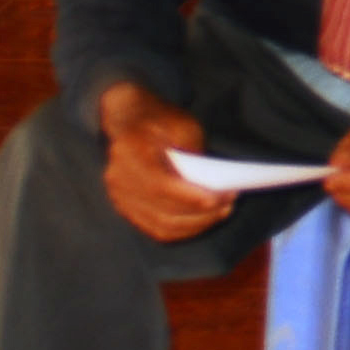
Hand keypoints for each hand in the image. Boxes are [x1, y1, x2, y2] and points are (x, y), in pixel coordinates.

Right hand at [97, 81, 227, 245]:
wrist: (126, 119)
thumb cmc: (158, 119)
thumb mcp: (181, 122)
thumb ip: (194, 149)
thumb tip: (209, 182)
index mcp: (129, 152)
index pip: (160, 186)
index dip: (192, 197)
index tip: (223, 197)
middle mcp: (119, 179)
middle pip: (162, 210)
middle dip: (201, 213)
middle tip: (230, 203)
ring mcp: (119, 197)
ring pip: (160, 225)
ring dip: (195, 224)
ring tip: (223, 212)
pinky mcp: (126, 207)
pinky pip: (156, 228)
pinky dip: (183, 229)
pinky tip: (205, 220)